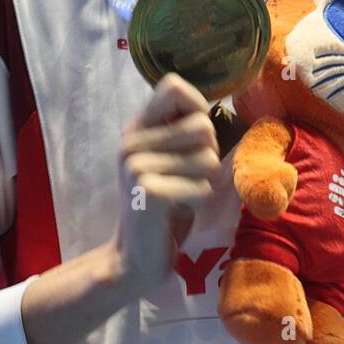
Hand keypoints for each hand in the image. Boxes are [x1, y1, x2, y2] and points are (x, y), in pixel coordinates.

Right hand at [109, 73, 226, 298]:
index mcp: (136, 128)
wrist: (135, 256)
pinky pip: (203, 186)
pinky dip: (200, 200)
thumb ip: (181, 128)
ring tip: (182, 194)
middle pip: (202, 126)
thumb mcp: (168, 157)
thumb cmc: (164, 203)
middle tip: (185, 178)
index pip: (173, 86)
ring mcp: (136, 167)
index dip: (197, 106)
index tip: (195, 136)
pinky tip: (178, 210)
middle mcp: (131, 142)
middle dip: (208, 154)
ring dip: (205, 180)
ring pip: (208, 158)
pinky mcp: (149, 193)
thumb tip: (211, 104)